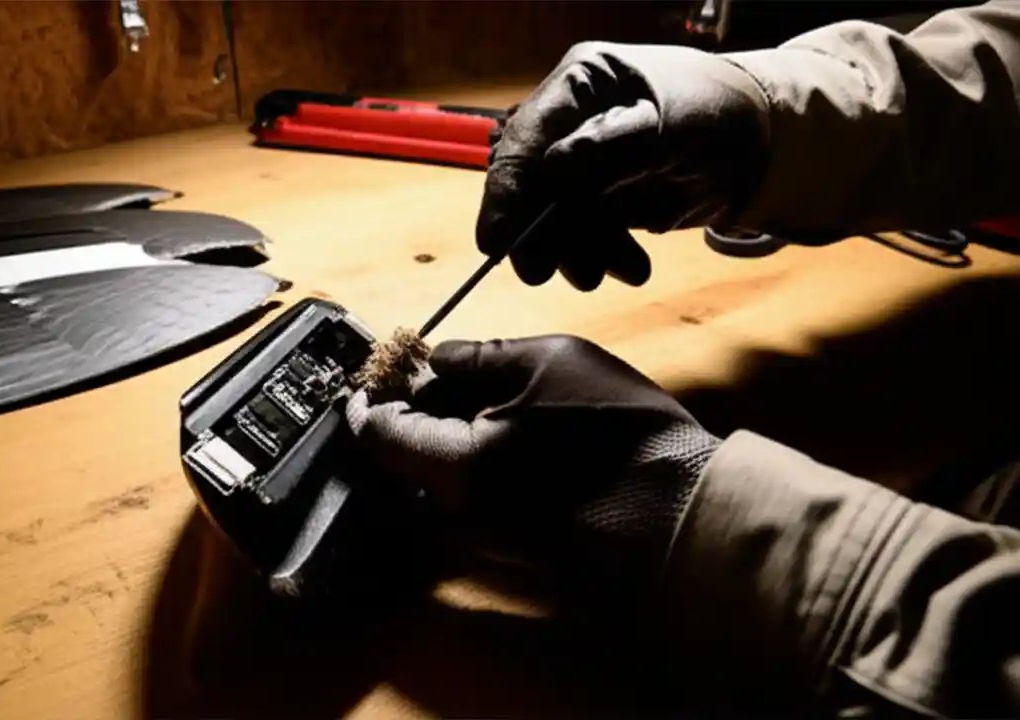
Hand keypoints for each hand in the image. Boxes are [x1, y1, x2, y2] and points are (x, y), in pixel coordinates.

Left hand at [346, 335, 719, 576]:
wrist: (685, 514)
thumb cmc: (619, 434)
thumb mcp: (550, 363)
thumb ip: (481, 356)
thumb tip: (438, 358)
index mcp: (453, 465)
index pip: (377, 432)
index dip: (372, 392)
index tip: (384, 366)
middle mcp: (457, 510)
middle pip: (410, 451)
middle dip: (422, 404)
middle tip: (452, 366)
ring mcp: (487, 534)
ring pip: (444, 470)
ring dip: (456, 428)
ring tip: (500, 391)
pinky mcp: (518, 543)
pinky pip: (477, 490)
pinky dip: (484, 454)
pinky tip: (525, 428)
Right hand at [481, 41, 769, 288]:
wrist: (769, 143)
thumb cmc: (721, 112)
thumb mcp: (670, 124)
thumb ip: (610, 144)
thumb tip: (554, 169)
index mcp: (580, 83)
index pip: (527, 138)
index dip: (507, 192)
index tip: (496, 243)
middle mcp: (573, 121)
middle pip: (535, 183)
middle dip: (545, 231)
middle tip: (545, 273)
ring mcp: (586, 160)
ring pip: (560, 215)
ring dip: (581, 250)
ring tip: (621, 272)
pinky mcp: (603, 194)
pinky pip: (589, 231)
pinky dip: (606, 255)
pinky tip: (633, 269)